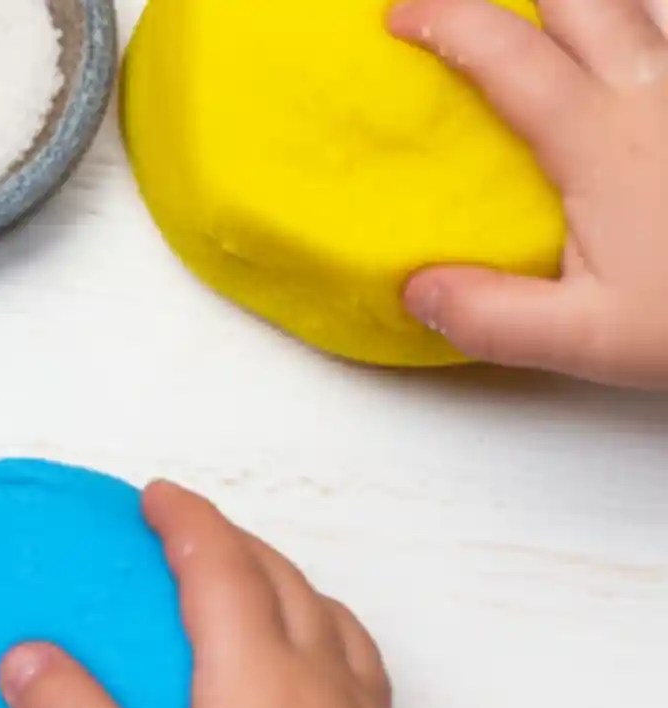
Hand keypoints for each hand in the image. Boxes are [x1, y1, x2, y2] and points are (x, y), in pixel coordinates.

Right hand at [0, 481, 390, 707]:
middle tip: (187, 531)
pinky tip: (304, 673)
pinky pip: (359, 672)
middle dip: (236, 541)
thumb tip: (26, 658)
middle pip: (284, 581)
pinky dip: (326, 640)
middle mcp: (323, 691)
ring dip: (288, 587)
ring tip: (250, 587)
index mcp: (261, 680)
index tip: (156, 494)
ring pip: (334, 623)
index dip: (188, 519)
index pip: (222, 568)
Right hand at [390, 0, 667, 388]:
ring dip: (585, 4)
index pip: (504, 51)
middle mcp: (653, 88)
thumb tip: (417, 292)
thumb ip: (496, 318)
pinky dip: (645, 27)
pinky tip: (639, 55)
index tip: (400, 18)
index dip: (443, 18)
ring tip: (555, 25)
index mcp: (601, 138)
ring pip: (638, 2)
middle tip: (479, 13)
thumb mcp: (596, 340)